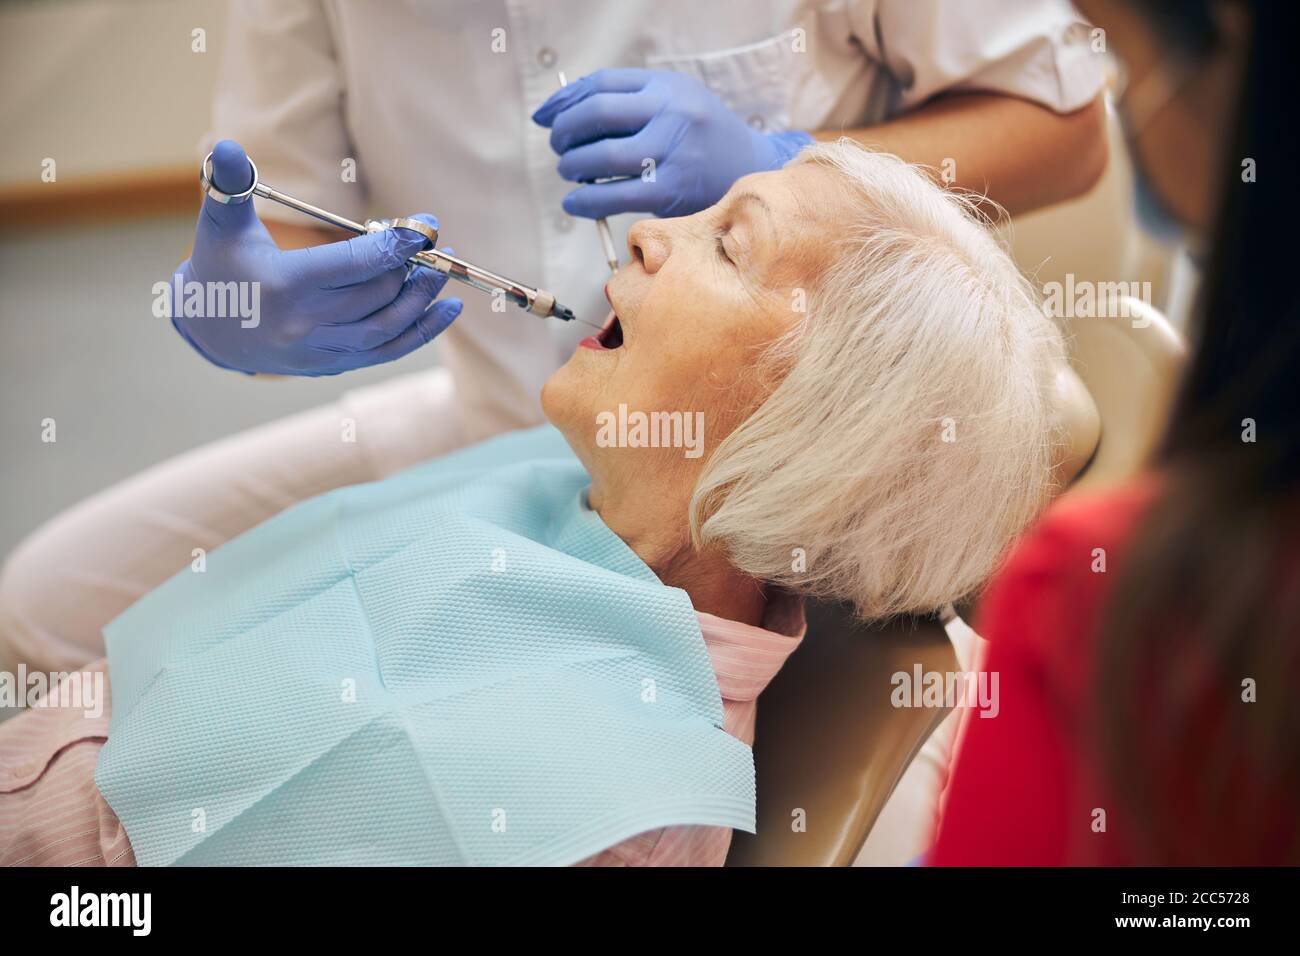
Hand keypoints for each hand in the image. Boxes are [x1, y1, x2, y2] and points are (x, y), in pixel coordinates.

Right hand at [170, 139, 461, 375]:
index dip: (399, 244)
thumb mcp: (221, 223)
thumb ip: (229, 184)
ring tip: (443, 270)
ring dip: (422, 298)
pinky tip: (447, 311)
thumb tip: (228, 147)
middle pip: (378, 294)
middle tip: (435, 243)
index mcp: (285, 285)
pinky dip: (421, 333)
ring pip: (388, 326)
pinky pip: (387, 351)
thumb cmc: (221, 265)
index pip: (357, 264)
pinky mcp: (333, 365)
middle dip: (413, 267)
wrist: (209, 329)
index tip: (426, 225)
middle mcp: (305, 324)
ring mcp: (321, 350)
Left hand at [532, 68, 812, 218]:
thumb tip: (560, 113)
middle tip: (559, 147)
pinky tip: (576, 202)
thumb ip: (627, 101)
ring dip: (574, 166)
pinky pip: (617, 196)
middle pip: (597, 114)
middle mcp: (671, 113)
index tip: (545, 117)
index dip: (564, 101)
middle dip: (565, 132)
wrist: (751, 167)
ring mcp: (673, 152)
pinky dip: (588, 201)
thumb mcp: (673, 101)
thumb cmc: (701, 135)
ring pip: (604, 157)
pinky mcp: (673, 191)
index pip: (600, 85)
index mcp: (666, 86)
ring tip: (570, 171)